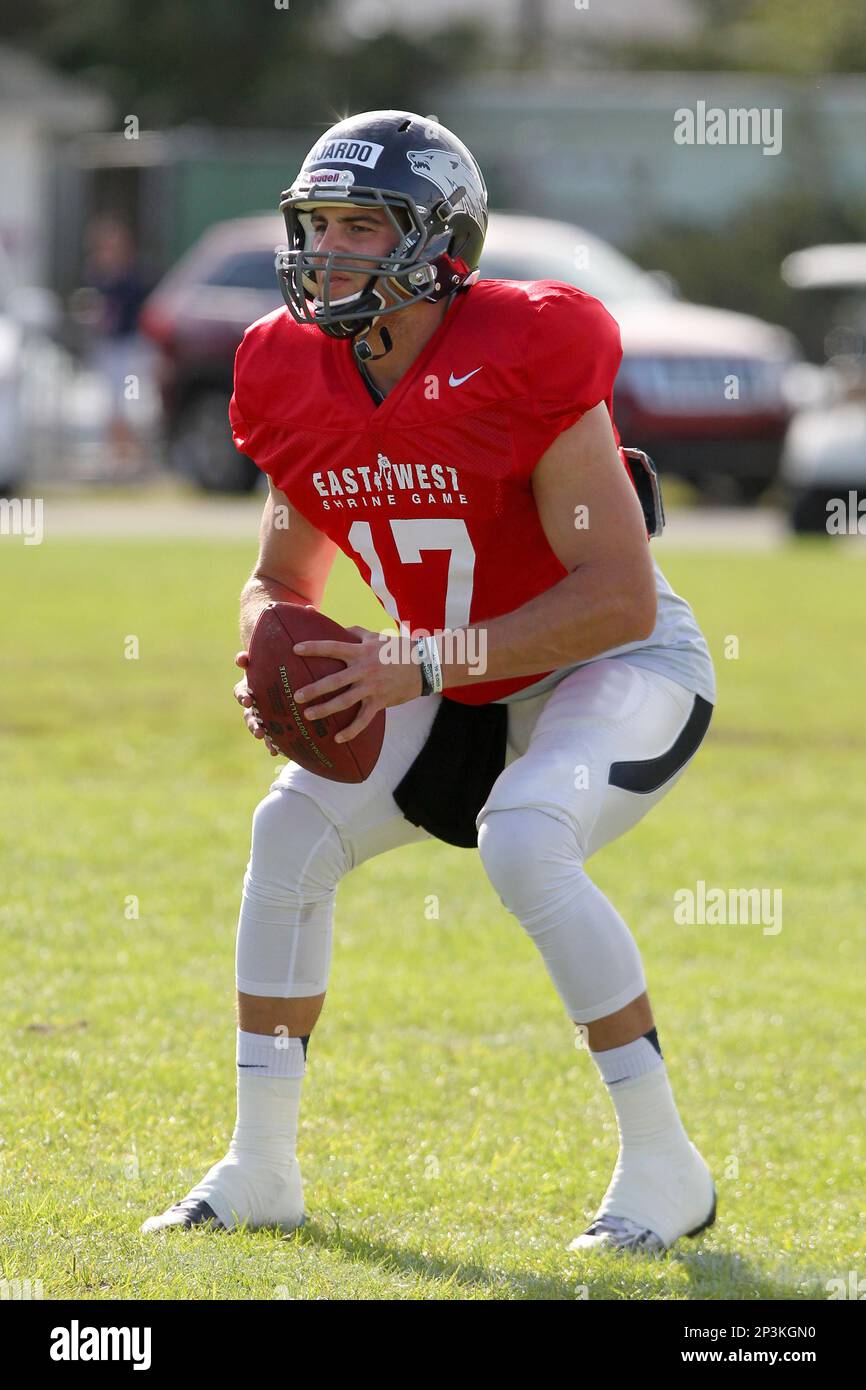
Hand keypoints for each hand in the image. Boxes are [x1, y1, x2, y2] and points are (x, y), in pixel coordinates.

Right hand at [234, 650, 280, 756]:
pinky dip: (271, 744)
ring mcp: (261, 714)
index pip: (240, 692)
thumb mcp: (262, 659)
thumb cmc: (269, 663)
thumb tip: (241, 657)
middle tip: (258, 731)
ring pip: (258, 727)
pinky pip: (270, 735)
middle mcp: (252, 703)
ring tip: (268, 743)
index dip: (242, 696)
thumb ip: (250, 658)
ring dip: (261, 735)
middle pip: (248, 716)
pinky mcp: (271, 723)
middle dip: (252, 724)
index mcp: (248, 688)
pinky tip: (276, 752)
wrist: (280, 672)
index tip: (247, 700)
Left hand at [292, 625, 422, 743]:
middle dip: (314, 689)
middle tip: (297, 696)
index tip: (295, 649)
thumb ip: (355, 633)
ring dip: (325, 709)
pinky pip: (363, 719)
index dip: (314, 648)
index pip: (333, 648)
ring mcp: (372, 688)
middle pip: (334, 681)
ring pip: (345, 701)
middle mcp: (364, 670)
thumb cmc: (397, 649)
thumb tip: (338, 629)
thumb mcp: (376, 637)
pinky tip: (338, 738)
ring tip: (308, 715)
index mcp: (361, 652)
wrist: (423, 666)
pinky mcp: (380, 702)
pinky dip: (351, 730)